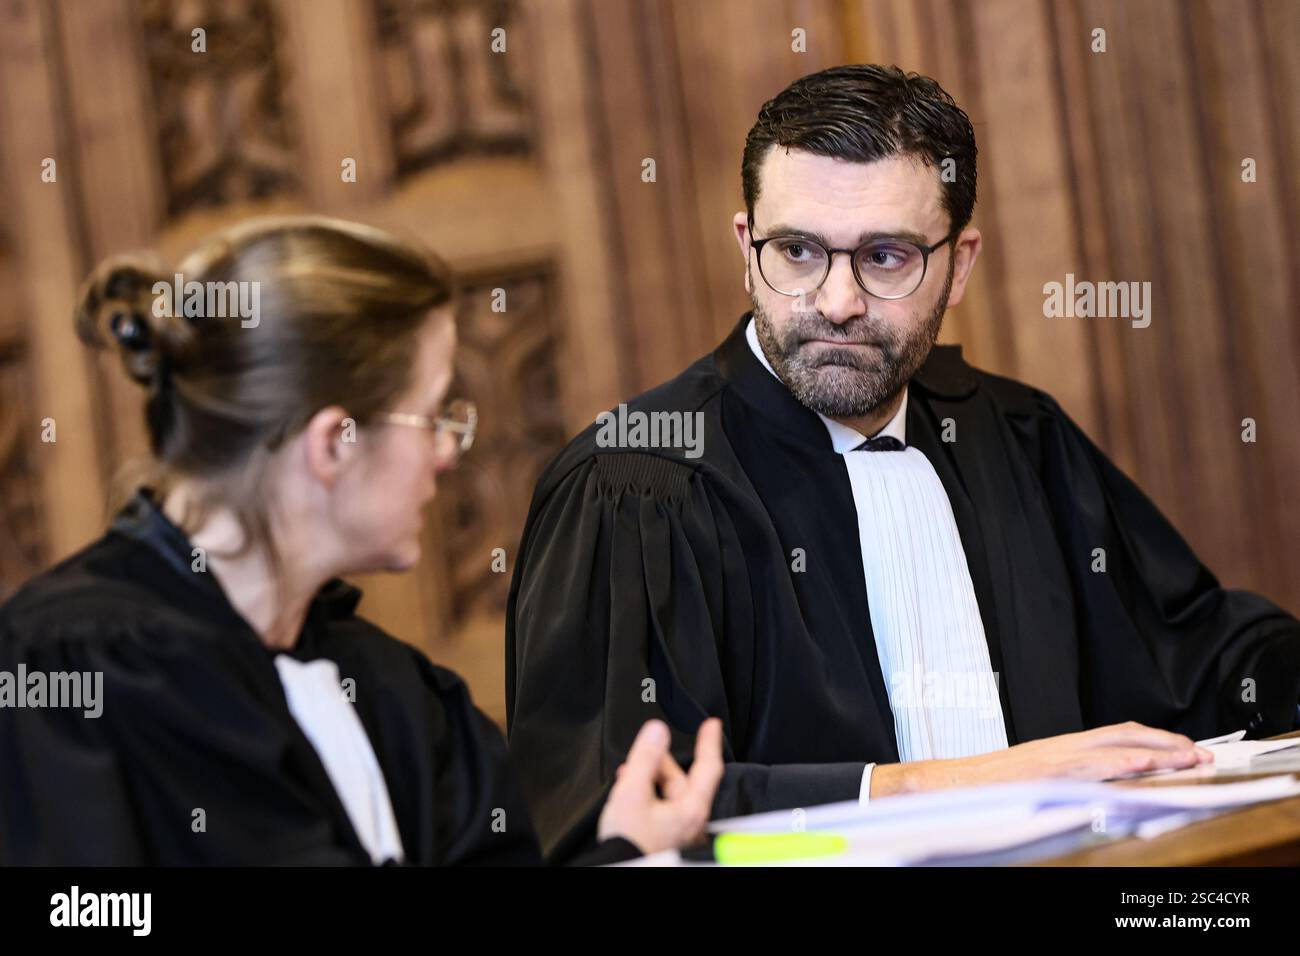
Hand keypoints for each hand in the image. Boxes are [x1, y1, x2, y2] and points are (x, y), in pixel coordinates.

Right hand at [596, 717, 723, 854]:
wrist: (618, 870)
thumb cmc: (628, 843)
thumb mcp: (632, 792)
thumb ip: (646, 758)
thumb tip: (657, 730)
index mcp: (691, 809)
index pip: (709, 767)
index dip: (709, 742)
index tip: (712, 725)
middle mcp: (691, 822)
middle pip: (681, 779)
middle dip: (659, 762)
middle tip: (642, 753)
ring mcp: (681, 831)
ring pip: (669, 793)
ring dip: (649, 778)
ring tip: (628, 774)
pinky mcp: (668, 837)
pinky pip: (662, 807)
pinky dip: (648, 794)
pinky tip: (631, 791)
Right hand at [874, 721, 1213, 795]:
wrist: (942, 786)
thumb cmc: (984, 789)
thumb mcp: (1033, 778)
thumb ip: (1067, 778)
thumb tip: (1105, 789)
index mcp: (1058, 748)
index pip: (1114, 734)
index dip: (1152, 739)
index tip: (1182, 748)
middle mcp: (1059, 747)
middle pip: (1122, 733)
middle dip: (1165, 742)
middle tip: (1199, 753)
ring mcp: (1053, 758)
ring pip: (1113, 746)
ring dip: (1155, 751)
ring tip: (1187, 759)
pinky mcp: (1045, 771)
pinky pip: (1091, 764)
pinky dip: (1122, 762)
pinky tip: (1144, 765)